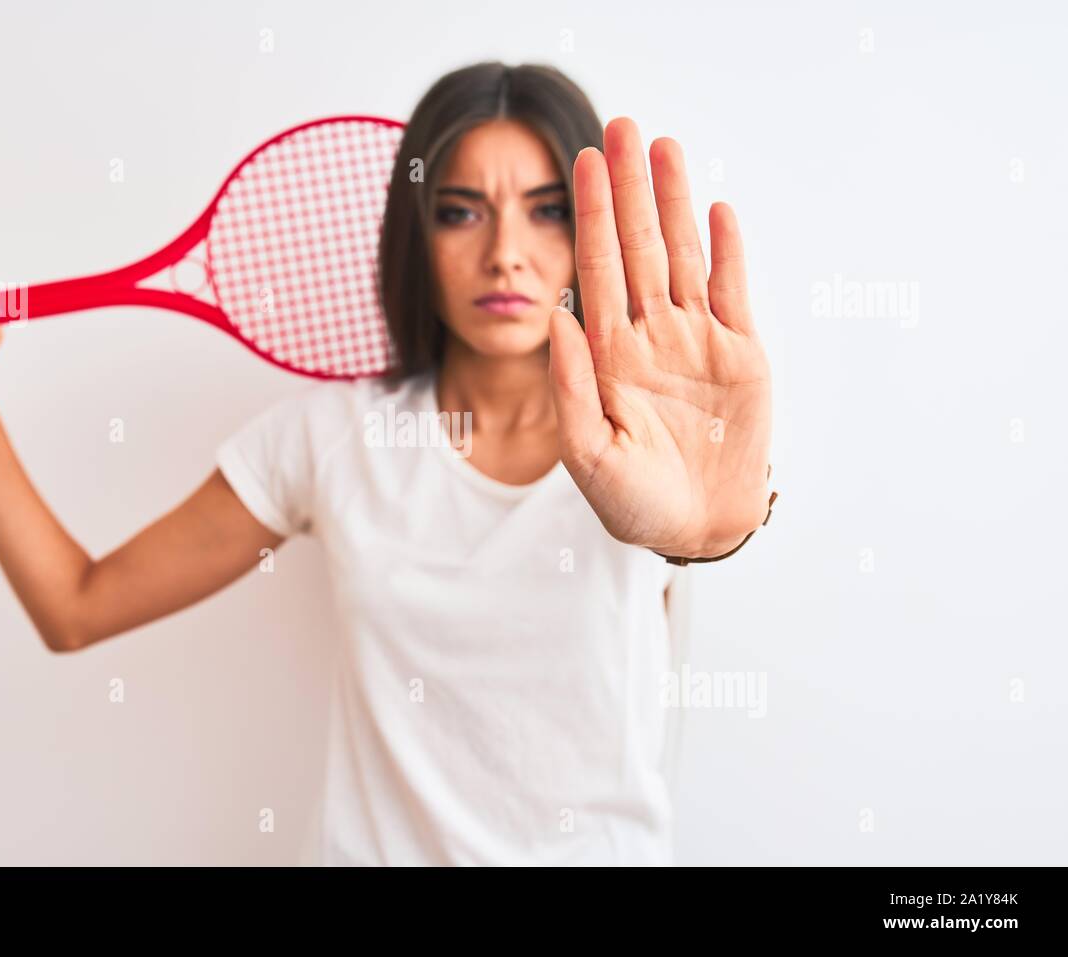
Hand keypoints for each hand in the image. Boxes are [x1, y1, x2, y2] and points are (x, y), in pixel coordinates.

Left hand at [548, 118, 772, 557]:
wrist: (696, 529)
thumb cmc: (634, 501)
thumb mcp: (589, 453)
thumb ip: (571, 387)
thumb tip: (556, 318)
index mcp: (609, 354)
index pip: (596, 268)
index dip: (589, 215)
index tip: (581, 162)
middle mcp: (650, 335)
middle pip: (638, 247)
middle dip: (628, 189)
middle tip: (621, 128)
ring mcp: (696, 340)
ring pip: (685, 256)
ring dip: (675, 203)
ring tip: (666, 148)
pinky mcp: (742, 354)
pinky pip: (734, 291)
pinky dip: (729, 251)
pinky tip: (716, 210)